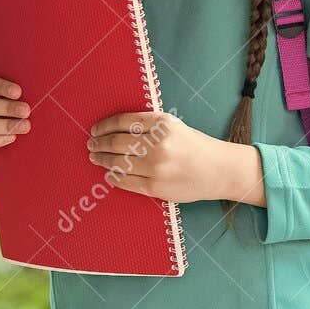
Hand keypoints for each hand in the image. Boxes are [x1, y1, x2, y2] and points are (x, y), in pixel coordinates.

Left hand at [86, 111, 263, 203]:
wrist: (218, 170)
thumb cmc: (194, 145)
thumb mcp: (173, 125)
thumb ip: (148, 125)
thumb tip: (113, 128)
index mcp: (163, 123)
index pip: (124, 121)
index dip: (105, 125)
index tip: (95, 129)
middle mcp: (159, 144)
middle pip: (117, 142)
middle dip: (99, 143)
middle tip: (91, 143)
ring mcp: (156, 167)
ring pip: (118, 162)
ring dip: (102, 159)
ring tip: (95, 157)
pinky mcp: (155, 187)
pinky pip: (126, 181)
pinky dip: (113, 176)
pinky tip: (108, 173)